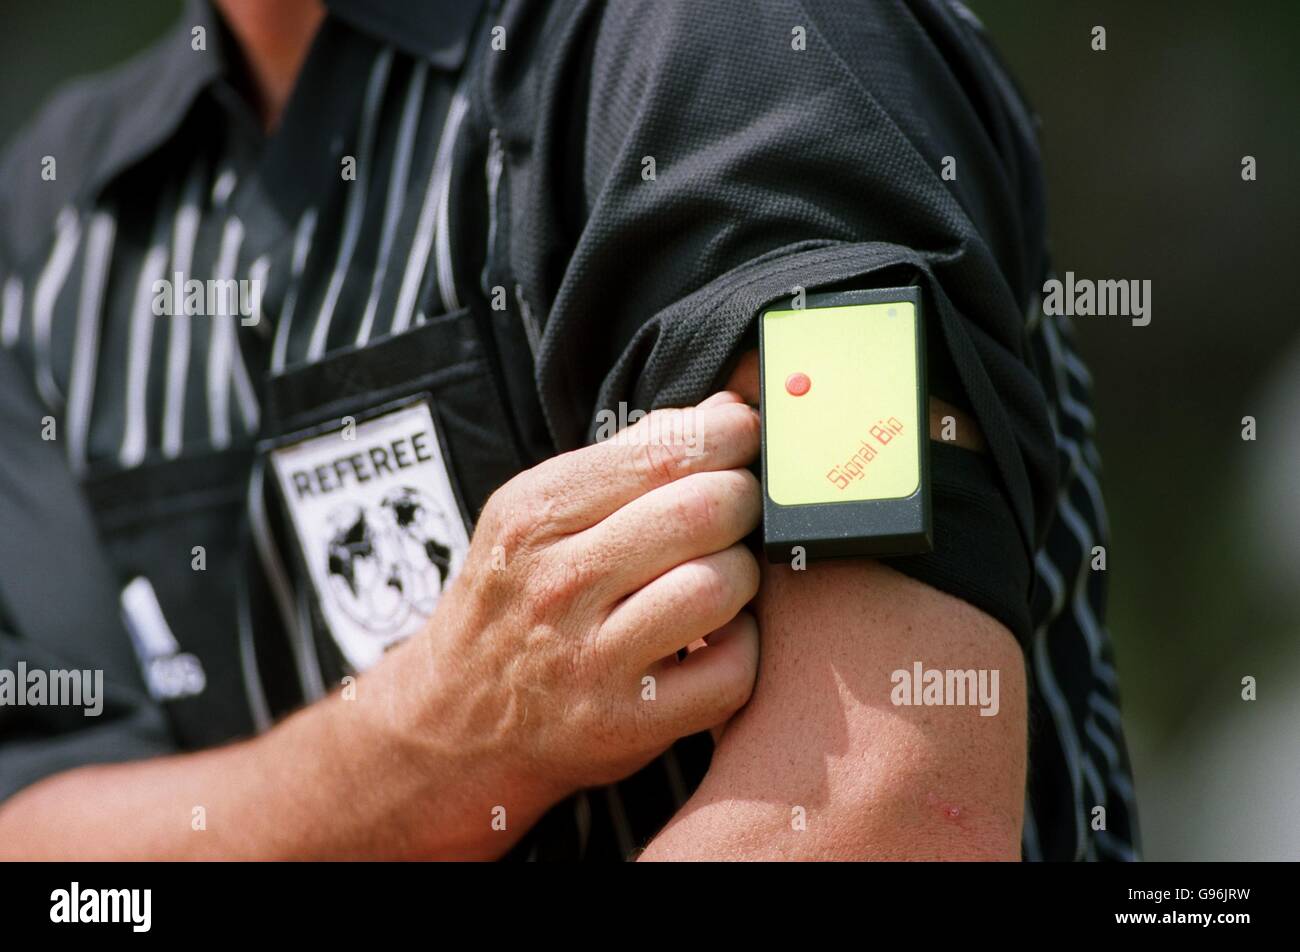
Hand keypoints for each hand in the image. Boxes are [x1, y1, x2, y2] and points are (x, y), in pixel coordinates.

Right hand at [404, 392, 761, 807]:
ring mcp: (592, 659)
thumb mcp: (539, 511)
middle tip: (738, 509)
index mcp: (536, 514)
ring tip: (721, 575)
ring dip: (743, 574)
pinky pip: (732, 671)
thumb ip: (632, 454)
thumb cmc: (517, 596)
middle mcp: (559, 584)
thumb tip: (729, 411)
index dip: (728, 438)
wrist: (457, 716)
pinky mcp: (628, 722)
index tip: (742, 441)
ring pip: (721, 587)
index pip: (664, 452)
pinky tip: (716, 638)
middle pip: (704, 512)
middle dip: (743, 500)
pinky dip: (743, 649)